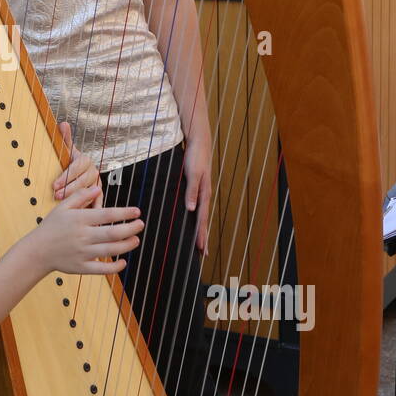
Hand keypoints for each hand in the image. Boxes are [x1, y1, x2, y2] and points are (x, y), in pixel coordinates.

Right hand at [23, 185, 141, 275]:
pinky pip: (102, 269)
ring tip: (136, 240)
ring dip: (127, 245)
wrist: (37, 251)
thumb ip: (80, 196)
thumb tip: (98, 189)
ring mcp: (83, 253)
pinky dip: (115, 267)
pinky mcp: (81, 267)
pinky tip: (123, 261)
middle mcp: (83, 236)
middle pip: (113, 233)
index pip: (107, 215)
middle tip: (141, 225)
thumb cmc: (51, 227)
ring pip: (111, 250)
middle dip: (130, 229)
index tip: (137, 211)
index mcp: (79, 219)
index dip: (125, 213)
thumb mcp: (62, 207)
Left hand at [52, 121, 101, 207]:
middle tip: (56, 195)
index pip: (76, 167)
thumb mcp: (67, 151)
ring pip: (89, 192)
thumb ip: (65, 139)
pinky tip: (82, 214)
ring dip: (77, 198)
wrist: (80, 173)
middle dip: (69, 188)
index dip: (66, 176)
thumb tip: (63, 123)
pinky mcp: (99, 195)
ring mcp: (97, 184)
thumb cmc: (70, 163)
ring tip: (63, 203)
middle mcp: (94, 171)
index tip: (54, 184)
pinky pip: (98, 202)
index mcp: (86, 160)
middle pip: (83, 180)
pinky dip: (92, 208)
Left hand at [183, 138, 212, 254]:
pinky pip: (198, 206)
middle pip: (203, 220)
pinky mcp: (197, 186)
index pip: (202, 219)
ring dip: (200, 229)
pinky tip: (194, 220)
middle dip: (203, 237)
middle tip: (203, 254)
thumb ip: (192, 191)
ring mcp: (201, 191)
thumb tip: (191, 210)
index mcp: (204, 194)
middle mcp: (204, 195)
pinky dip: (197, 217)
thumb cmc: (196, 156)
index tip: (202, 249)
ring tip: (201, 243)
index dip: (201, 234)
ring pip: (201, 214)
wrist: (199, 142)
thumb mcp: (192, 173)